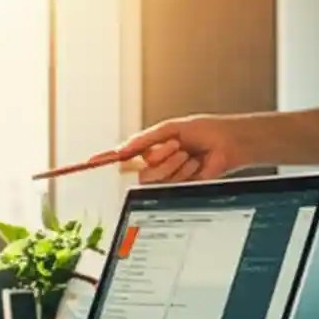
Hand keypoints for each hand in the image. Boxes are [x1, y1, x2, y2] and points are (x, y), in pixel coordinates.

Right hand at [116, 115, 250, 183]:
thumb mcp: (170, 129)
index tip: (91, 161)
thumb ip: (145, 140)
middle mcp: (156, 164)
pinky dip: (183, 171)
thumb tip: (123, 149)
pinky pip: (170, 185)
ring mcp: (167, 177)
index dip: (106, 159)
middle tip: (176, 146)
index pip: (123, 155)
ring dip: (172, 163)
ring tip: (188, 154)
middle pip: (138, 170)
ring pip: (153, 178)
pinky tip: (195, 164)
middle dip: (158, 156)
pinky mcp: (179, 188)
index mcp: (151, 148)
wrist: (227, 144)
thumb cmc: (204, 131)